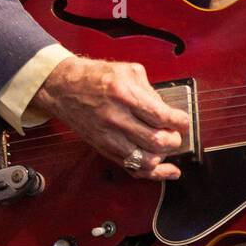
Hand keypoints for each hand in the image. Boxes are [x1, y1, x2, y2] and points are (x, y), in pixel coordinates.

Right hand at [32, 56, 191, 180]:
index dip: (180, 122)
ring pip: (146, 160)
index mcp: (124, 94)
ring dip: (164, 156)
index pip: (162, 117)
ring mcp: (109, 136)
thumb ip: (151, 91)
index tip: (184, 121)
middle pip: (157, 141)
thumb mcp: (128, 71)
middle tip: (175, 133)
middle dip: (174, 140)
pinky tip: (168, 171)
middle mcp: (116, 118)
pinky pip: (132, 168)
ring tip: (166, 145)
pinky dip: (153, 173)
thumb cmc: (95, 77)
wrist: (62, 87)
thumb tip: (168, 111)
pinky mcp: (104, 148)